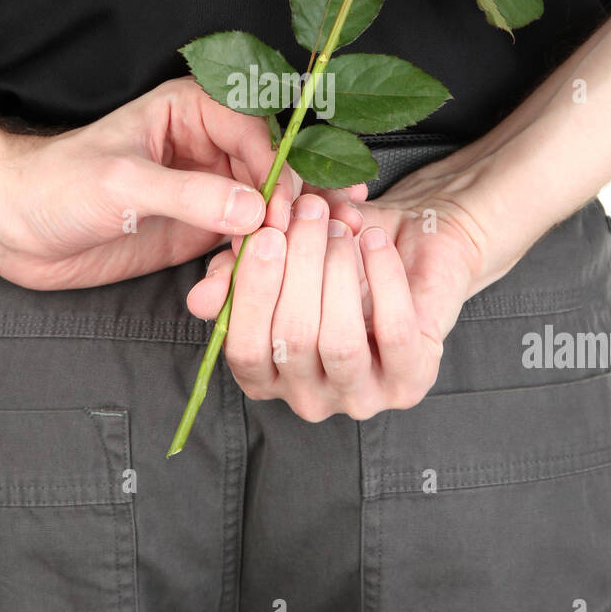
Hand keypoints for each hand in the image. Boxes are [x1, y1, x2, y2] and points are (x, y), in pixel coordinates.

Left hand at [0, 78, 365, 289]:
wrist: (13, 226)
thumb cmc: (56, 184)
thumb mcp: (123, 185)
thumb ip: (190, 196)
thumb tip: (254, 211)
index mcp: (193, 110)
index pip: (258, 132)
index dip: (280, 169)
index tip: (286, 208)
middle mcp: (209, 147)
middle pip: (274, 172)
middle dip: (295, 207)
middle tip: (320, 239)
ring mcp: (208, 191)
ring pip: (264, 214)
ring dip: (274, 245)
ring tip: (286, 273)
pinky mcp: (198, 231)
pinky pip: (239, 247)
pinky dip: (244, 270)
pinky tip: (231, 292)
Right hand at [186, 153, 523, 421]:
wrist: (411, 245)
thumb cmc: (337, 253)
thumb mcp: (281, 254)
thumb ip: (238, 274)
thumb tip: (199, 300)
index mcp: (267, 376)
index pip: (245, 350)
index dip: (253, 291)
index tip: (267, 234)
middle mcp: (308, 398)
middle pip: (293, 341)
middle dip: (301, 267)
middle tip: (310, 213)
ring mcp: (359, 397)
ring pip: (340, 343)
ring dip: (338, 273)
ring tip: (341, 227)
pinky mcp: (409, 382)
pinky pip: (393, 332)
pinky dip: (383, 279)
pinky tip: (373, 240)